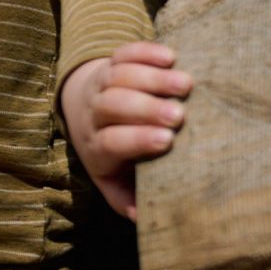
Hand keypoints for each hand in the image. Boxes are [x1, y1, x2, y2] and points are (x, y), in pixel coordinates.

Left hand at [59, 41, 191, 219]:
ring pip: (121, 76)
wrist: (84, 108)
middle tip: (179, 114)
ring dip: (152, 79)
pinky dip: (146, 52)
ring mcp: (102, 83)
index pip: (111, 142)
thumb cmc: (111, 151)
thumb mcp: (112, 179)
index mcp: (96, 146)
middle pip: (114, 105)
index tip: (167, 141)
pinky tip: (171, 56)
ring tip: (186, 84)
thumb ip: (125, 198)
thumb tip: (142, 217)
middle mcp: (94, 112)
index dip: (137, 140)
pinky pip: (125, 53)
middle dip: (145, 109)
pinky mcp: (112, 61)